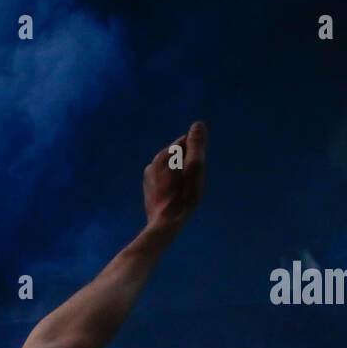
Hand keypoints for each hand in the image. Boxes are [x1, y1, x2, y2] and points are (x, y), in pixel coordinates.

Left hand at [142, 121, 206, 235]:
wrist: (166, 223)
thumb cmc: (184, 196)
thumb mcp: (195, 168)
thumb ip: (196, 146)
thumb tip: (198, 124)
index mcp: (164, 155)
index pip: (186, 142)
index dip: (196, 154)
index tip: (197, 171)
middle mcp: (153, 162)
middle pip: (178, 155)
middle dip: (187, 163)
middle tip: (192, 183)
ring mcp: (148, 176)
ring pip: (171, 167)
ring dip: (180, 174)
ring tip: (184, 190)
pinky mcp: (148, 188)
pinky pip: (164, 179)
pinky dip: (172, 183)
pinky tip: (176, 195)